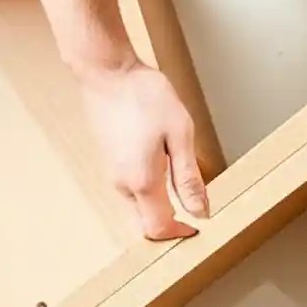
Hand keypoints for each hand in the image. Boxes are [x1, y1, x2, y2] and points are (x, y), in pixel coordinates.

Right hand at [79, 60, 207, 239]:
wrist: (107, 73)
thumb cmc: (145, 96)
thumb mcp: (179, 134)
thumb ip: (188, 177)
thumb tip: (200, 211)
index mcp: (141, 181)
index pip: (159, 227)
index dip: (180, 234)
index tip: (199, 226)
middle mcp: (122, 185)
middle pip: (143, 226)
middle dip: (167, 228)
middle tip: (193, 217)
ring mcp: (112, 175)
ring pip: (136, 211)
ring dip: (158, 212)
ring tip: (183, 196)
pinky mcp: (110, 163)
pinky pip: (130, 194)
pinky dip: (148, 197)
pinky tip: (166, 177)